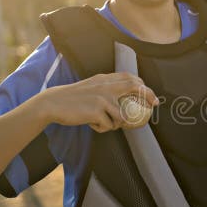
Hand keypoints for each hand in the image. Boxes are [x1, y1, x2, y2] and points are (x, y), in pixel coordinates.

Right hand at [37, 72, 158, 132]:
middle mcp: (105, 86)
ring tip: (102, 123)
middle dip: (147, 96)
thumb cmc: (72, 100)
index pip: (129, 77)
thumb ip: (106, 91)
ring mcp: (102, 98)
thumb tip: (122, 105)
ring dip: (115, 124)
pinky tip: (91, 123)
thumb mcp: (91, 89)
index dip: (143, 86)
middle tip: (153, 106)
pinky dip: (102, 128)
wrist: (53, 103)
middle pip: (134, 87)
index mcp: (104, 79)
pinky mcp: (97, 110)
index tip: (151, 96)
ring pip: (121, 116)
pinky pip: (108, 125)